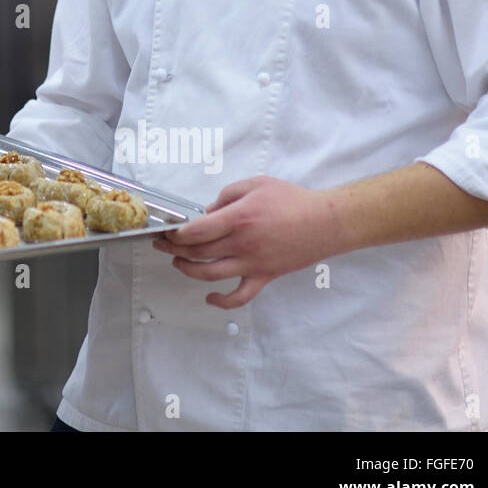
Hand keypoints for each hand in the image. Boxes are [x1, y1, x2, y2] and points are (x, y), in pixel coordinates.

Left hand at [151, 175, 332, 308]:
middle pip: (197, 252)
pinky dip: (222, 302)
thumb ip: (225, 197)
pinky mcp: (264, 277)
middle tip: (162, 243)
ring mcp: (252, 264)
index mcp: (237, 219)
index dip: (175, 232)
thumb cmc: (291, 200)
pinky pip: (240, 296)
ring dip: (187, 270)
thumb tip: (207, 213)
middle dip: (173, 248)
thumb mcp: (254, 185)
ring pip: (210, 275)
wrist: (325, 222)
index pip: (195, 231)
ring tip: (176, 261)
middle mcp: (242, 244)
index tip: (166, 229)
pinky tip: (209, 298)